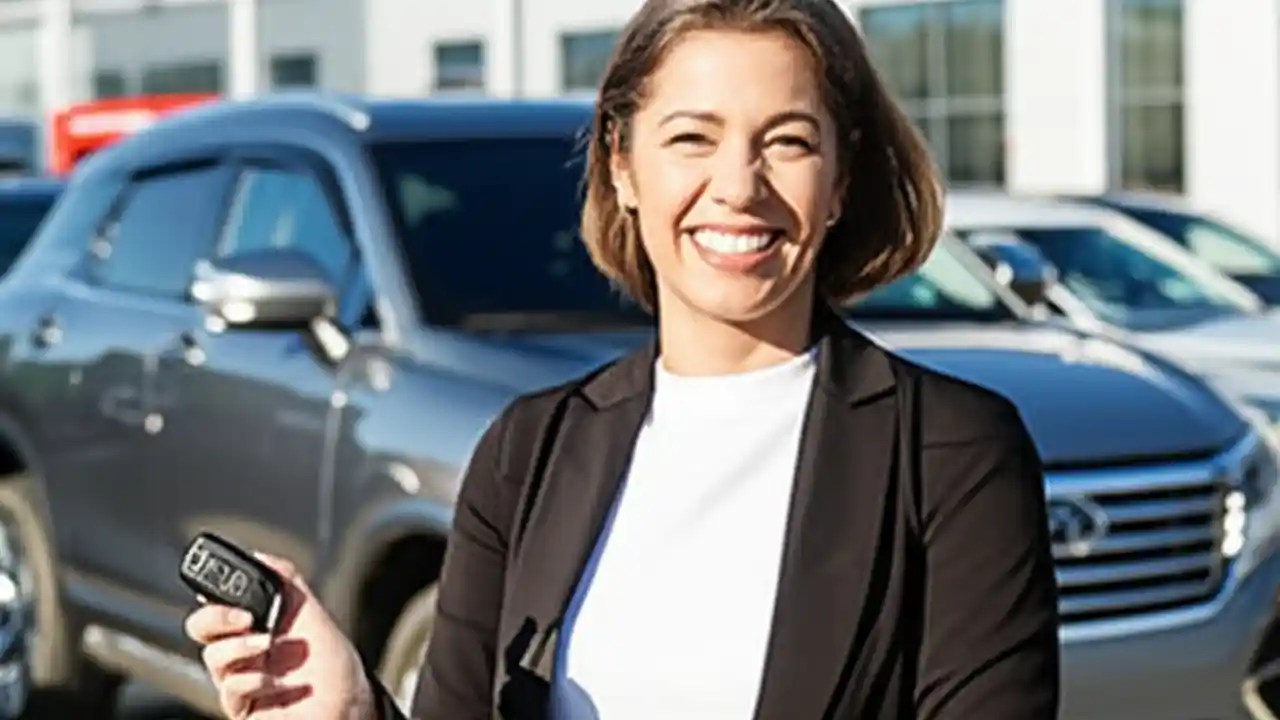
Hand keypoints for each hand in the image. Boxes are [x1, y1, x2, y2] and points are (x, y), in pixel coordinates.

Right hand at [184, 552, 375, 719]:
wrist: (349, 704)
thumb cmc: (329, 662)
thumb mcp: (311, 612)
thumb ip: (286, 581)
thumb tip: (260, 556)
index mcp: (254, 625)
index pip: (217, 602)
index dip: (214, 593)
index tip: (229, 586)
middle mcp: (242, 651)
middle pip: (201, 627)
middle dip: (215, 617)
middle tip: (246, 618)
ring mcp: (241, 679)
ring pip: (213, 657)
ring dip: (238, 647)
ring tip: (268, 644)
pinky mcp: (243, 706)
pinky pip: (230, 692)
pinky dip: (252, 681)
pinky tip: (275, 681)